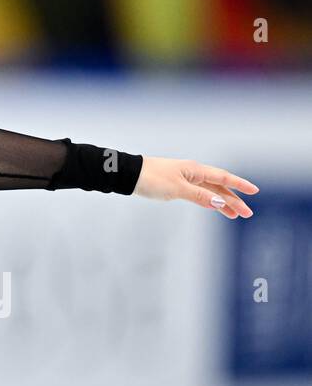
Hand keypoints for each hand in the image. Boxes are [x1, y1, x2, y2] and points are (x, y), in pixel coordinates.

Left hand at [133, 157, 257, 218]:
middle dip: (234, 199)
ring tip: (234, 215)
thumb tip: (220, 201)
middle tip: (247, 213)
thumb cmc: (151, 178)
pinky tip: (215, 207)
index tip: (254, 192)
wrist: (129, 175)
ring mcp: (185, 179)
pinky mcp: (176, 185)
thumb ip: (200, 196)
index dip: (239, 184)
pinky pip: (199, 193)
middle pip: (219, 186)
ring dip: (222, 202)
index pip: (223, 177)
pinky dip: (208, 200)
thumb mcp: (177, 189)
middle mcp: (193, 173)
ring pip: (209, 191)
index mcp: (195, 170)